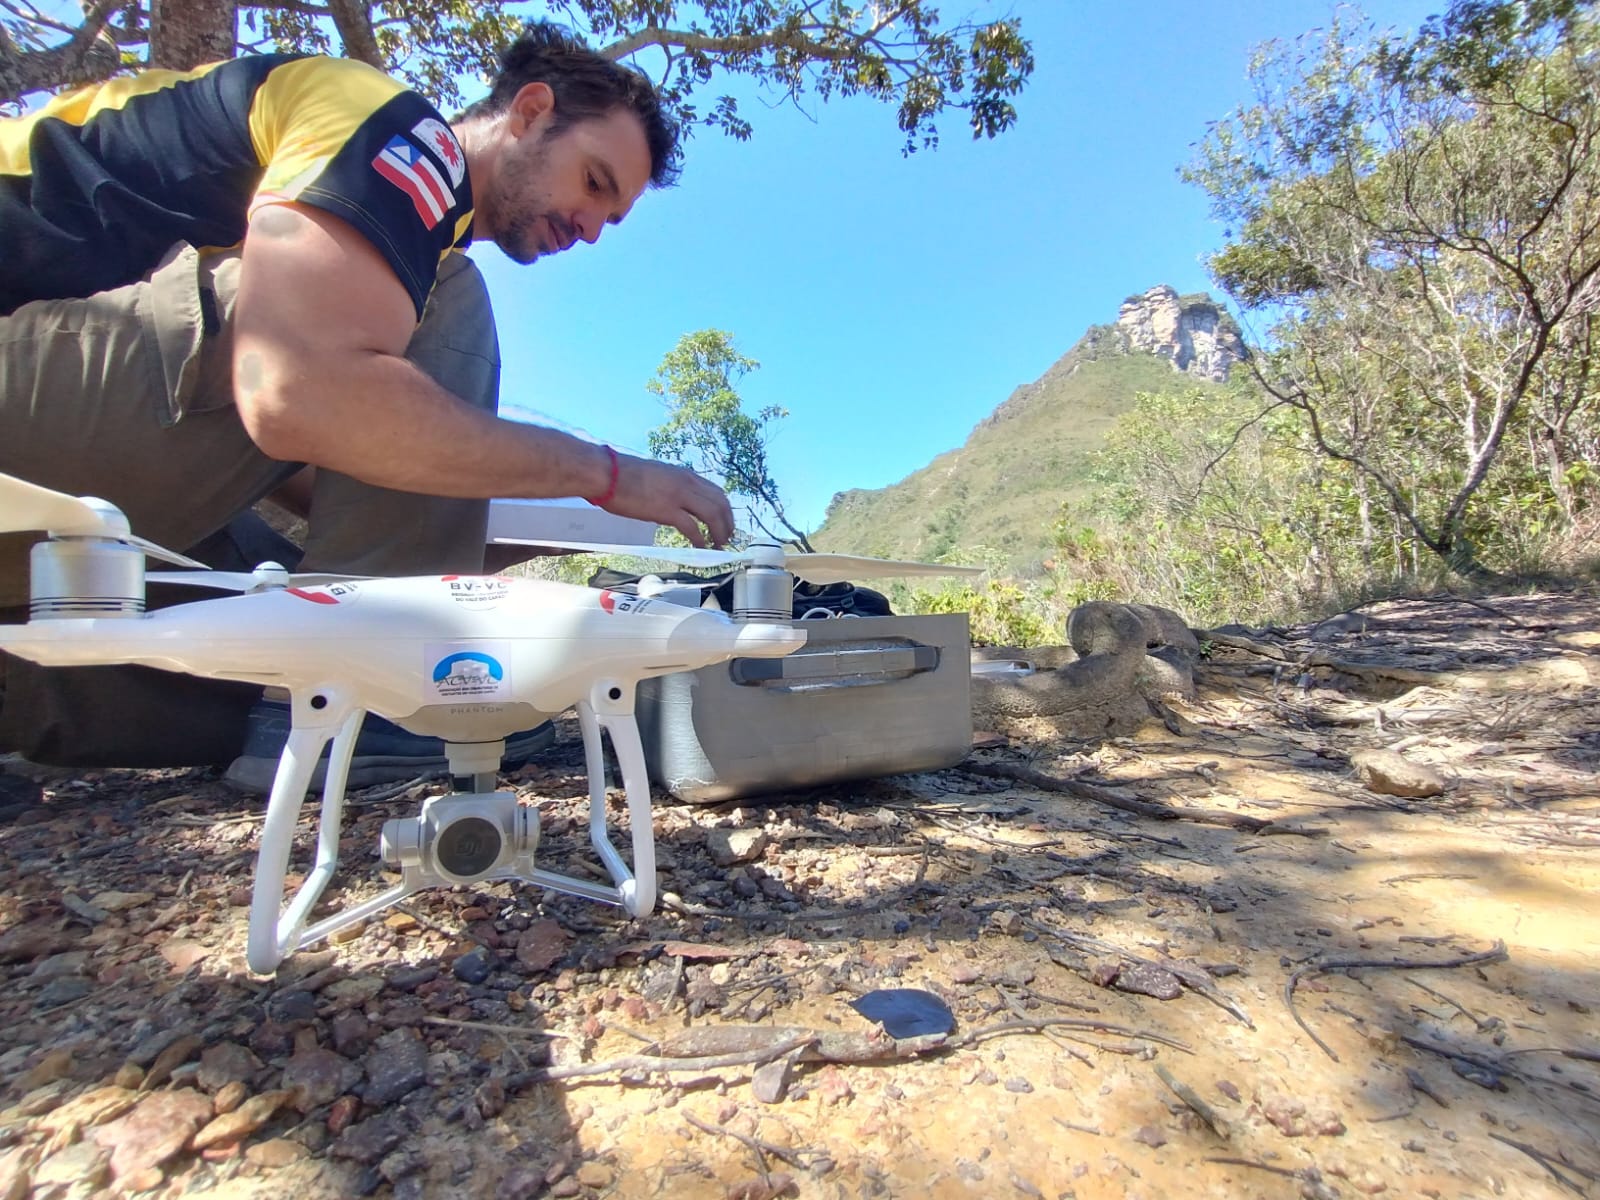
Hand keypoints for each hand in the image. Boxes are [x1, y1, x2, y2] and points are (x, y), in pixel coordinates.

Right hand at [603, 454, 733, 547]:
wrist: (607, 473)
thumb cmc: (624, 475)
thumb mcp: (658, 476)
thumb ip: (672, 487)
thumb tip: (677, 502)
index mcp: (685, 475)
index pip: (716, 492)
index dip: (725, 510)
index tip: (725, 522)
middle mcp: (686, 483)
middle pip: (720, 503)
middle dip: (727, 523)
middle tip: (726, 538)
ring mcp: (678, 495)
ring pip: (712, 515)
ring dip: (719, 532)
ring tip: (718, 545)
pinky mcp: (666, 510)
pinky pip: (692, 527)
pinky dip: (700, 540)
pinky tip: (701, 547)